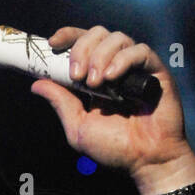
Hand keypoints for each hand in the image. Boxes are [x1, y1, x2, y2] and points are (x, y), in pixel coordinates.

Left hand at [30, 24, 194, 188]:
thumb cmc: (115, 148)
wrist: (146, 161)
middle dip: (82, 49)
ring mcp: (137, 67)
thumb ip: (61, 102)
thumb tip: (37, 84)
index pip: (82, 42)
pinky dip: (122, 60)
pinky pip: (140, 51)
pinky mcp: (156, 71)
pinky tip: (112, 77)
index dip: (68, 36)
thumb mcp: (78, 126)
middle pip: (98, 33)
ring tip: (95, 83)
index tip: (53, 43)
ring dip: (100, 56)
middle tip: (77, 75)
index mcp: (96, 75)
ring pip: (117, 38)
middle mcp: (117, 66)